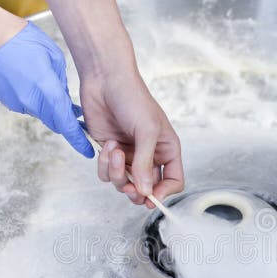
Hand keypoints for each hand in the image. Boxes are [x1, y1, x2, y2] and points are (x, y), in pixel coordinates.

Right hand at [0, 22, 93, 157]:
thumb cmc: (20, 39)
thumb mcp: (53, 56)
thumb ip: (61, 81)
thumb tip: (63, 96)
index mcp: (48, 92)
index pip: (68, 125)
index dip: (79, 140)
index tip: (87, 151)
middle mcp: (31, 103)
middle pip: (53, 120)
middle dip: (63, 118)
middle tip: (72, 110)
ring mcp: (14, 103)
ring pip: (36, 110)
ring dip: (43, 101)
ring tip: (38, 75)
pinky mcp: (2, 99)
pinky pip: (21, 102)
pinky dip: (26, 94)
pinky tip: (23, 75)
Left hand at [86, 71, 183, 206]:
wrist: (105, 80)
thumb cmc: (133, 99)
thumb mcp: (146, 131)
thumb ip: (146, 164)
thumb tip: (146, 193)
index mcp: (166, 150)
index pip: (173, 181)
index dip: (163, 193)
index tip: (150, 197)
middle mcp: (148, 156)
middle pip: (146, 190)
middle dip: (135, 191)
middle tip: (129, 187)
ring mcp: (128, 156)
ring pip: (123, 184)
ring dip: (116, 172)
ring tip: (113, 150)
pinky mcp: (108, 154)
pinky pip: (106, 174)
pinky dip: (104, 164)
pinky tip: (107, 144)